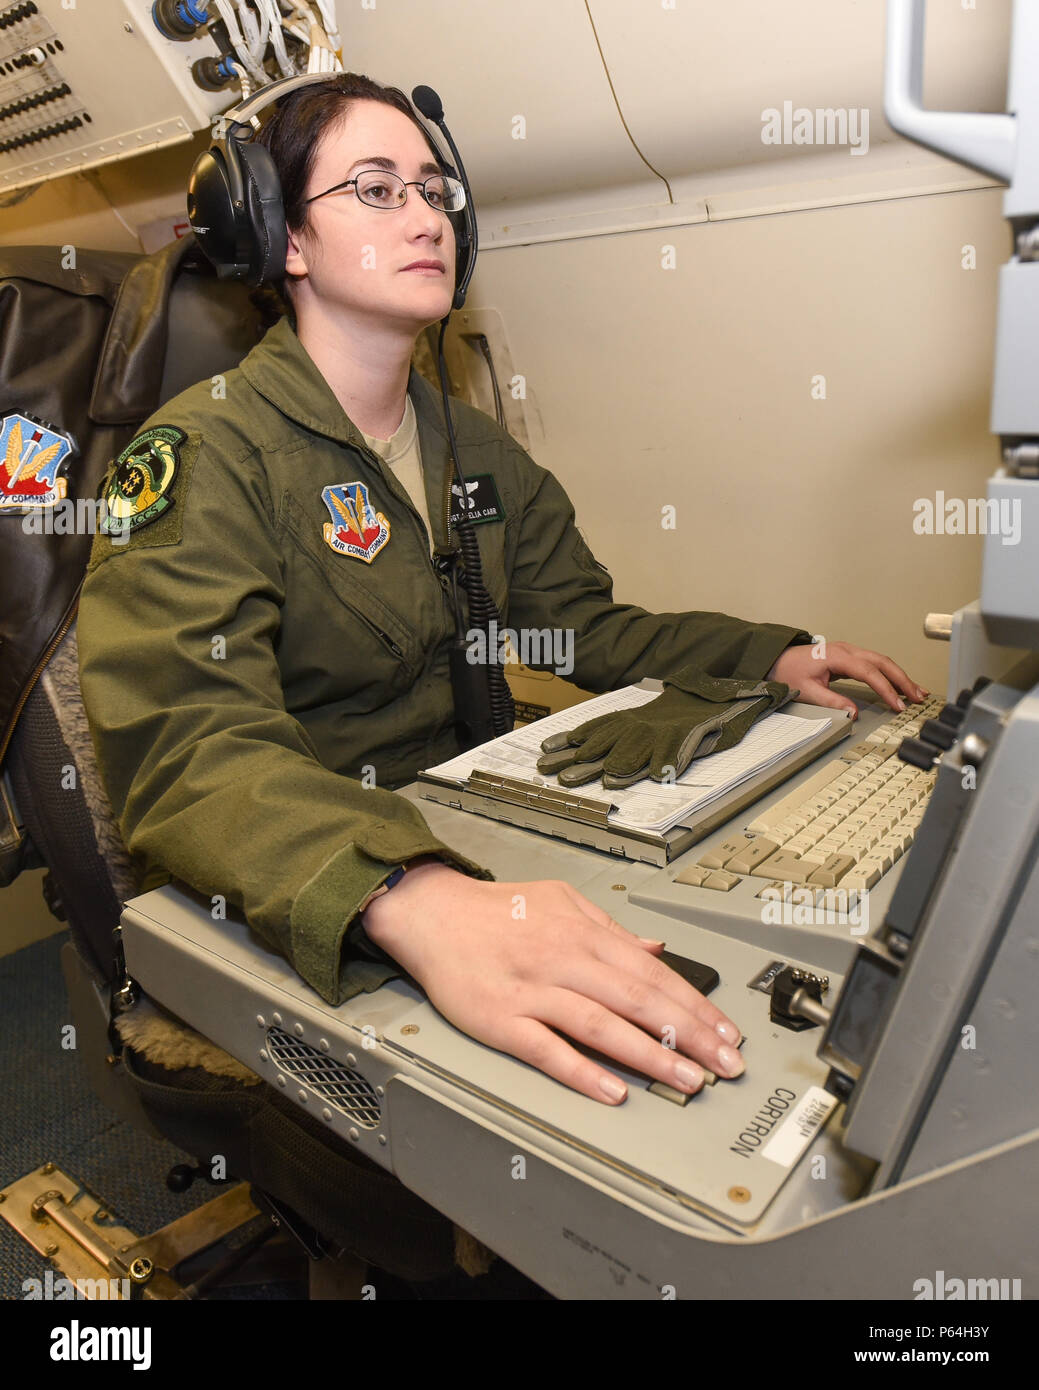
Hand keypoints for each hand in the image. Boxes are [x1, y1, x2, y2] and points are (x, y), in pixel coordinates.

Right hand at [362, 862, 744, 1104]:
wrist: (431, 913)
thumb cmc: (495, 910)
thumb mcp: (561, 900)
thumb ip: (610, 927)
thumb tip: (655, 948)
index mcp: (583, 933)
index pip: (653, 973)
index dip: (695, 1005)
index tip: (725, 1032)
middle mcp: (564, 959)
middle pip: (638, 1000)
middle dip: (689, 1033)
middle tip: (724, 1064)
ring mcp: (532, 991)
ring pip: (601, 1025)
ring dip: (649, 1054)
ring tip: (686, 1078)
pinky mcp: (500, 1020)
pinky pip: (547, 1048)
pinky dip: (581, 1070)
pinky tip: (611, 1090)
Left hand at [767, 640, 927, 720]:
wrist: (777, 659)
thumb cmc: (789, 672)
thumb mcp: (807, 690)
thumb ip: (832, 701)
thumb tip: (853, 713)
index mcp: (837, 656)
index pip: (869, 672)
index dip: (886, 689)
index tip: (898, 704)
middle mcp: (847, 650)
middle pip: (882, 662)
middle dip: (902, 680)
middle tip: (918, 698)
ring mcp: (849, 651)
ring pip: (882, 661)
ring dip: (900, 676)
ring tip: (917, 692)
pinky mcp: (849, 657)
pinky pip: (875, 664)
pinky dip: (890, 674)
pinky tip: (900, 684)